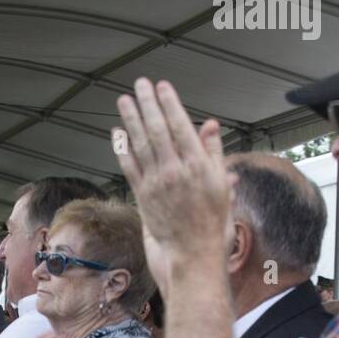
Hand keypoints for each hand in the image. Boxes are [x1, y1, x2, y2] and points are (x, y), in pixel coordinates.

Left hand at [112, 78, 233, 296]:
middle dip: (147, 104)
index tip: (162, 86)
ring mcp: (157, 184)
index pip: (180, 126)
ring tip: (124, 100)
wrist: (193, 253)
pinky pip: (129, 167)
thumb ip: (212, 152)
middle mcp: (175, 171)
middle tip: (140, 84)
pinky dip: (122, 148)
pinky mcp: (142, 197)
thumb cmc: (212, 220)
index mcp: (197, 165)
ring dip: (131, 119)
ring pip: (141, 145)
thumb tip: (209, 125)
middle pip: (157, 130)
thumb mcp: (220, 183)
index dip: (169, 104)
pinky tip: (118, 132)